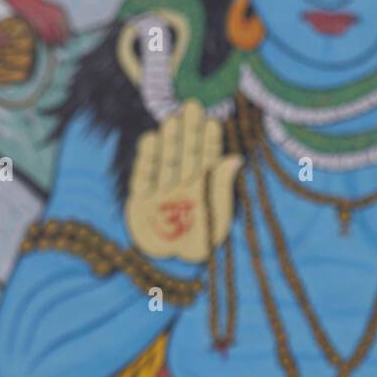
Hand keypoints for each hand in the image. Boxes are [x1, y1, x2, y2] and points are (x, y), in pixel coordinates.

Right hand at [126, 99, 242, 262]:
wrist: (169, 271)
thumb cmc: (198, 246)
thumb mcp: (216, 219)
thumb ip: (222, 189)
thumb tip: (236, 158)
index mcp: (203, 191)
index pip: (207, 160)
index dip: (209, 141)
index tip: (211, 120)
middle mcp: (181, 187)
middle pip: (185, 155)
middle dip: (189, 132)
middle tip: (191, 105)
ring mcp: (160, 192)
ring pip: (165, 161)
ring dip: (169, 141)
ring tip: (172, 119)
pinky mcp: (140, 201)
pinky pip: (143, 177)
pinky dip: (147, 159)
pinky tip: (151, 139)